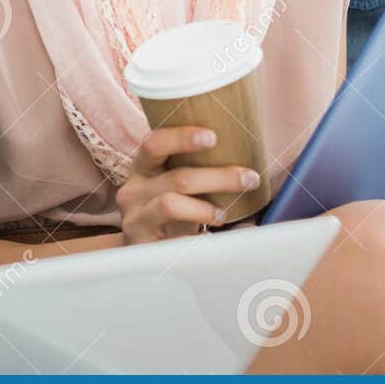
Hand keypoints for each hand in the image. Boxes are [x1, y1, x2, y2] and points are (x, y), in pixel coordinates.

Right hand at [116, 126, 261, 244]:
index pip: (154, 144)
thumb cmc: (168, 207)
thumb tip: (246, 167)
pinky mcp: (143, 244)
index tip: (213, 137)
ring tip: (224, 215)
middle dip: (219, 177)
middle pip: (178, 178)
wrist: (143, 246)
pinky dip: (198, 240)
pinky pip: (174, 241)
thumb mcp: (173, 184)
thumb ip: (196, 168)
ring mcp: (136, 218)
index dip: (181, 138)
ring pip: (171, 205)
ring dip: (206, 209)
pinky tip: (211, 240)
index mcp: (142, 167)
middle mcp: (134, 190)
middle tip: (249, 178)